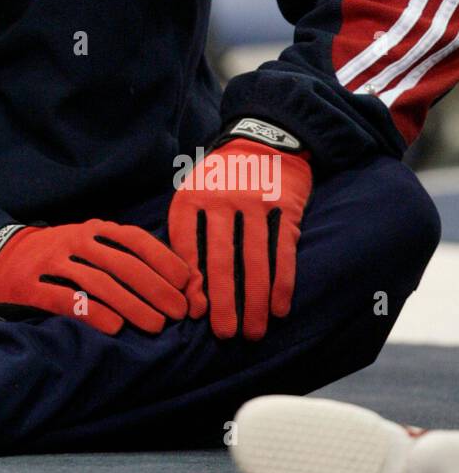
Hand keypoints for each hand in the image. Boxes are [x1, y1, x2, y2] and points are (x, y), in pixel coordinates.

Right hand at [0, 220, 189, 335]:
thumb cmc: (60, 254)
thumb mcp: (90, 244)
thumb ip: (125, 255)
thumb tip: (178, 279)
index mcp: (93, 229)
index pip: (134, 239)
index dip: (163, 260)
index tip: (186, 284)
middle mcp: (74, 241)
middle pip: (121, 264)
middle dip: (155, 288)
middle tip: (177, 312)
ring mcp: (51, 262)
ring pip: (97, 282)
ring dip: (131, 304)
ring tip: (155, 325)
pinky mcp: (30, 285)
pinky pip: (65, 299)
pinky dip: (92, 313)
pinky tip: (114, 328)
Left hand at [168, 132, 313, 340]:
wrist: (263, 137)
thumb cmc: (221, 178)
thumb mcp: (194, 193)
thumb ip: (188, 233)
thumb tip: (188, 289)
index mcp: (192, 198)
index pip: (187, 247)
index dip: (192, 283)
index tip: (196, 314)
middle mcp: (222, 200)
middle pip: (222, 260)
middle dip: (224, 303)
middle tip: (226, 335)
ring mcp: (256, 203)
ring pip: (255, 262)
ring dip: (256, 302)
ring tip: (255, 332)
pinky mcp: (285, 207)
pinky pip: (284, 252)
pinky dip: (282, 283)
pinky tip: (279, 309)